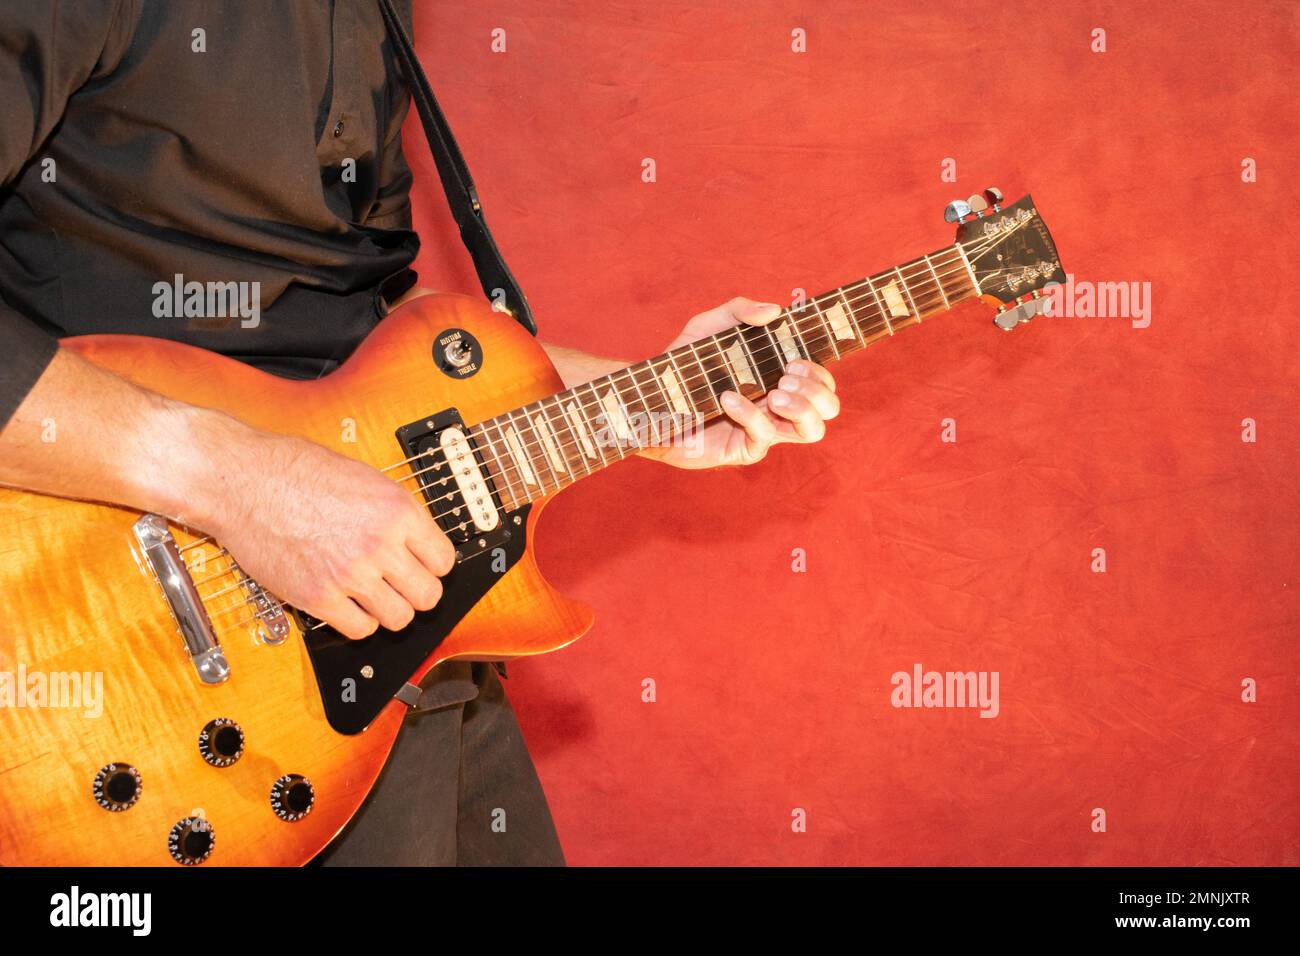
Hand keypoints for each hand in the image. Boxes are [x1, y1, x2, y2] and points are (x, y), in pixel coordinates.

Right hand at [198, 427, 454, 639]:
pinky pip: (360, 629)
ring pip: (399, 618)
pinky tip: (348, 603)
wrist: (244, 481)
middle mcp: (380, 544)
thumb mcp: (364, 478)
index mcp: (397, 511)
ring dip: (389, 610)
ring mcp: (350, 574)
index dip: (435, 566)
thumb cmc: (296, 472)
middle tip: (402, 586)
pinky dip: (358, 621)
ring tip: (374, 596)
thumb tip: (419, 539)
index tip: (423, 566)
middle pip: (428, 595)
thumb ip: (395, 513)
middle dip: (418, 593)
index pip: (445, 561)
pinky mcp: (318, 597)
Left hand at [640, 297, 840, 468]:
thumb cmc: (681, 366)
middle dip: (817, 389)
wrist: (649, 400)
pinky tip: (728, 399)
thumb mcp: (706, 327)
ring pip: (812, 431)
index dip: (820, 372)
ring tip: (774, 394)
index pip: (823, 380)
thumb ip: (739, 310)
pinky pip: (765, 436)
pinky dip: (750, 414)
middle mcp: (777, 406)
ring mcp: (763, 429)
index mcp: (777, 378)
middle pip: (830, 407)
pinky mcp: (744, 448)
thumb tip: (775, 310)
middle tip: (785, 377)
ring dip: (802, 408)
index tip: (794, 359)